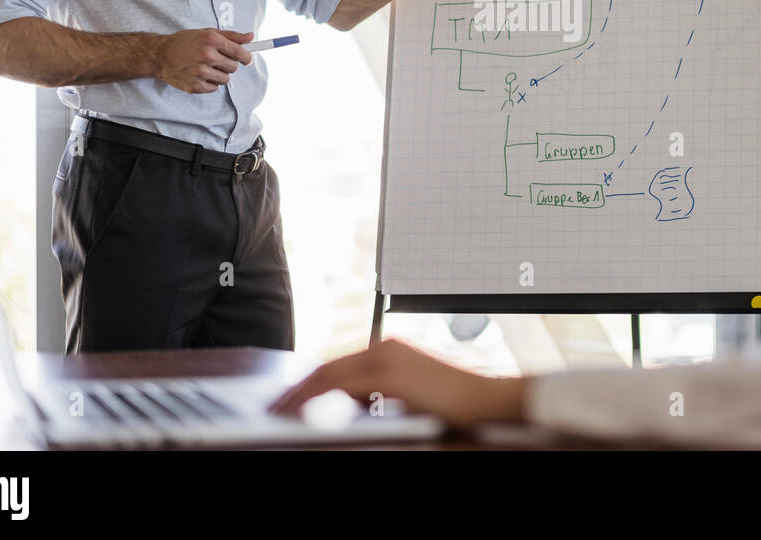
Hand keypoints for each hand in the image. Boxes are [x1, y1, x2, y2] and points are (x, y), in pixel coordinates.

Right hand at [151, 28, 253, 93]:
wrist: (160, 55)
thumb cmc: (185, 42)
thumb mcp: (207, 33)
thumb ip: (231, 36)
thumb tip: (252, 37)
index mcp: (212, 40)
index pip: (240, 53)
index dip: (246, 57)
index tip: (247, 59)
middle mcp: (207, 56)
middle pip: (234, 67)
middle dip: (228, 64)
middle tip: (216, 60)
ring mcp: (200, 72)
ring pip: (225, 79)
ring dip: (219, 74)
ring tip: (205, 67)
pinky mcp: (195, 86)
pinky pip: (214, 88)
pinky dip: (209, 83)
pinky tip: (199, 75)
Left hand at [267, 338, 527, 428]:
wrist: (486, 400)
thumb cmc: (454, 404)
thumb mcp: (410, 395)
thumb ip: (381, 392)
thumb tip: (351, 403)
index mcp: (389, 350)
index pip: (339, 365)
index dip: (310, 382)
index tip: (289, 398)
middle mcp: (385, 347)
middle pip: (328, 366)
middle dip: (298, 388)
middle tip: (274, 407)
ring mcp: (387, 358)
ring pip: (330, 373)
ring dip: (301, 393)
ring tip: (280, 411)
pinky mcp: (390, 375)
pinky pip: (340, 385)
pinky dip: (317, 397)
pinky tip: (303, 411)